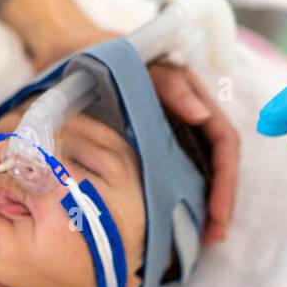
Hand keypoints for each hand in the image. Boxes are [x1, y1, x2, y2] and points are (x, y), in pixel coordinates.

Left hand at [29, 26, 240, 244]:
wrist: (61, 48)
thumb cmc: (92, 51)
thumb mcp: (127, 61)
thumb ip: (165, 82)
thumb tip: (202, 115)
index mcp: (188, 91)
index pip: (222, 139)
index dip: (224, 178)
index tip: (216, 212)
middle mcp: (186, 109)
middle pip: (217, 161)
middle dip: (219, 199)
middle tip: (212, 236)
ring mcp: (169, 125)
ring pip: (199, 168)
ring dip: (202, 202)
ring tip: (199, 238)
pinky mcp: (149, 138)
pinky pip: (172, 169)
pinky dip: (175, 195)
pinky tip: (169, 222)